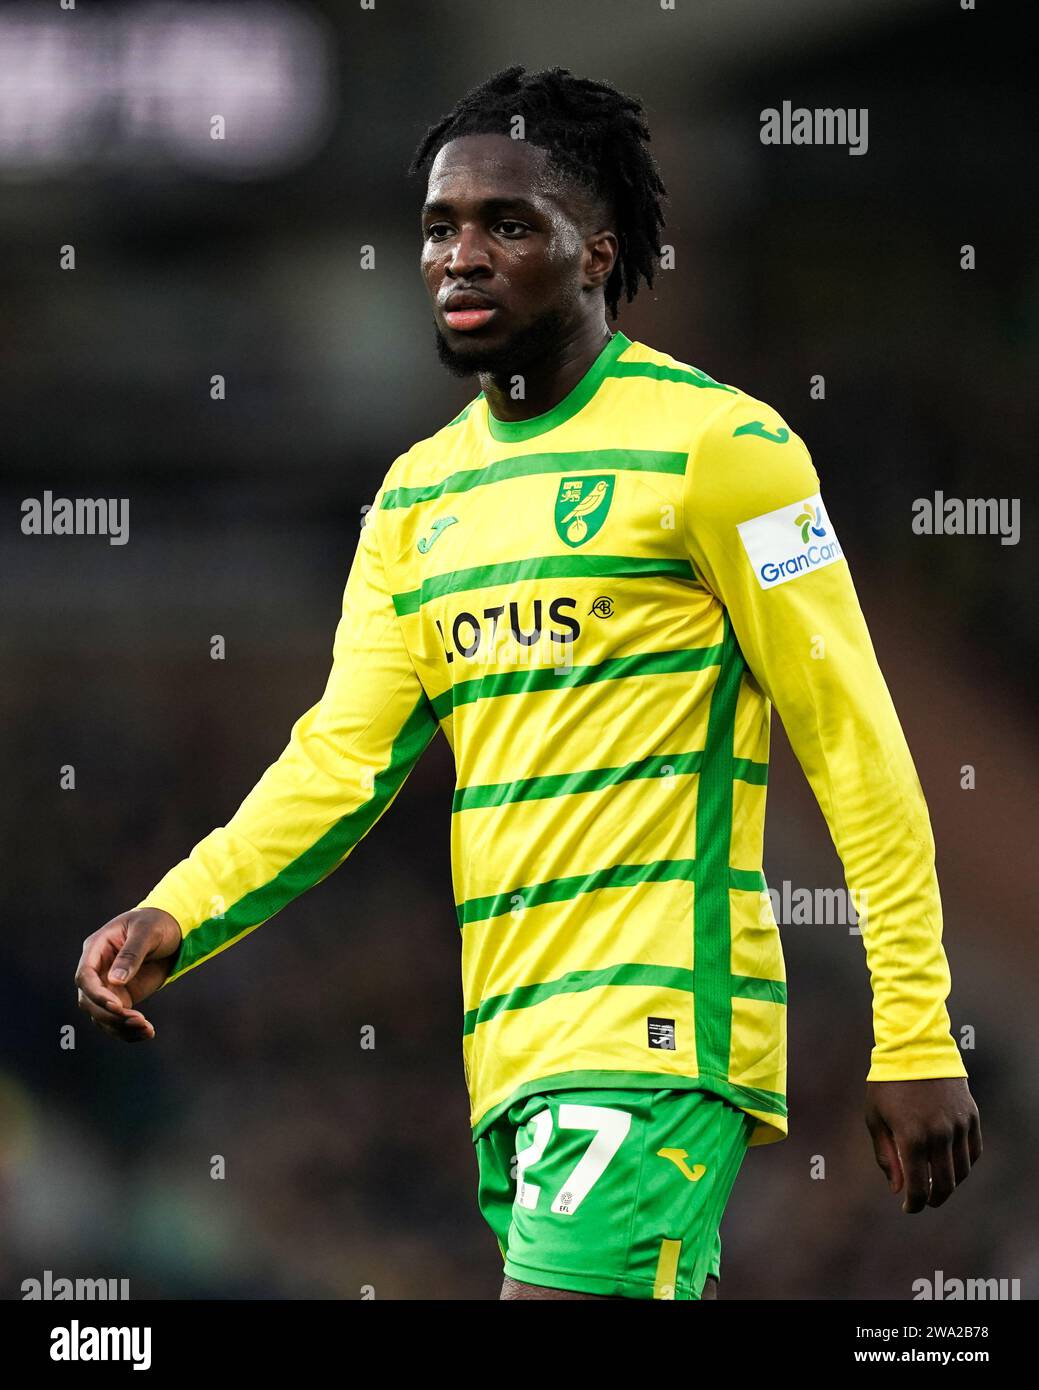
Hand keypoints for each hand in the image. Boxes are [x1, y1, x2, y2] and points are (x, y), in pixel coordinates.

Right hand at [75, 907, 182, 1041]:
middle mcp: (98, 970)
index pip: (84, 976)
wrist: (174, 931)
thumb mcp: (147, 932)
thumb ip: (131, 954)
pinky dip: (128, 1030)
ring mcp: (108, 986)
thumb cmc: (157, 923)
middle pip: (88, 1001)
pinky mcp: (122, 997)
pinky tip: (147, 1033)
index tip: (116, 1005)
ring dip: (120, 1027)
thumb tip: (115, 980)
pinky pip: (117, 1020)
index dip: (96, 994)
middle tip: (138, 1020)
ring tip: (146, 1029)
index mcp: (97, 948)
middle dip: (110, 1015)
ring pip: (101, 1015)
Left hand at [865, 1078, 980, 1212]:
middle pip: (945, 1185)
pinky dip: (964, 1164)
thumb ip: (887, 1156)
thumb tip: (898, 1188)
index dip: (914, 1204)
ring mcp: (958, 1126)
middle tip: (924, 1200)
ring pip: (962, 1171)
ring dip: (950, 1184)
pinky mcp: (971, 1116)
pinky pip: (973, 1151)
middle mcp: (939, 1135)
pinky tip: (951, 1165)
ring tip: (936, 1183)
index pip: (918, 1187)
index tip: (908, 1208)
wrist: (914, 1048)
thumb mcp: (876, 1118)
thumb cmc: (888, 1084)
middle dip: (933, 1199)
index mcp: (911, 1137)